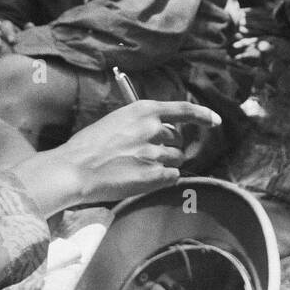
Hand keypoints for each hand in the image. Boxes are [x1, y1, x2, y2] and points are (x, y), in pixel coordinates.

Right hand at [12, 101, 221, 215]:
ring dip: (165, 164)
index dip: (202, 115)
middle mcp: (153, 129)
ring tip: (140, 168)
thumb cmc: (89, 146)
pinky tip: (143, 179)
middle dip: (170, 147)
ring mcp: (154, 153)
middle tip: (149, 154)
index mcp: (143, 110)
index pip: (184, 110)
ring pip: (176, 159)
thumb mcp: (116, 121)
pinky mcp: (153, 176)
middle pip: (178, 140)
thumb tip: (159, 132)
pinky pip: (172, 177)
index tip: (214, 120)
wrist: (74, 169)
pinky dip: (163, 179)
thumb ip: (140, 124)